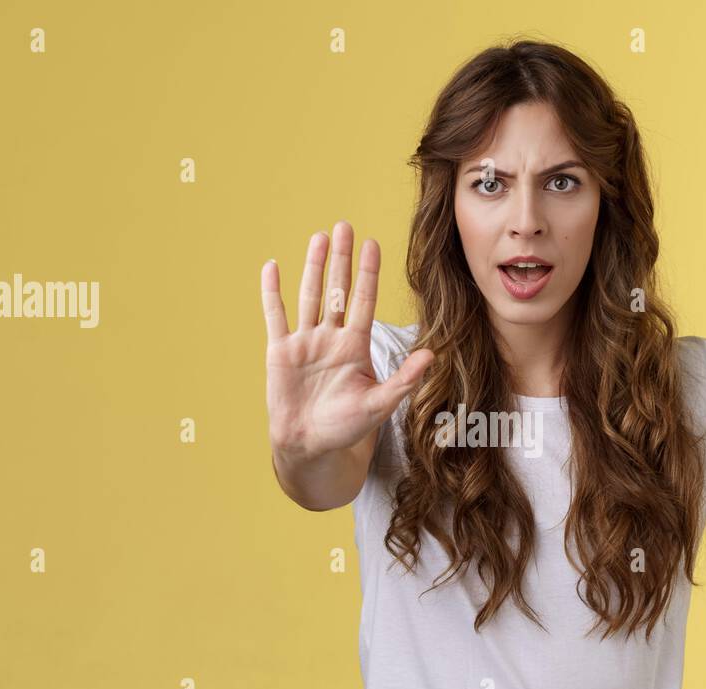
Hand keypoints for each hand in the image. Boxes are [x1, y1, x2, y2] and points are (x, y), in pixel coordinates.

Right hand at [262, 221, 433, 459]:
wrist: (310, 445)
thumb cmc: (346, 427)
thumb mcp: (380, 404)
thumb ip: (404, 380)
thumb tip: (432, 356)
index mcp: (355, 346)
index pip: (364, 301)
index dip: (368, 273)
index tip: (373, 244)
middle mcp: (331, 337)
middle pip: (337, 289)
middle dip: (342, 258)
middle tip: (345, 226)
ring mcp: (305, 341)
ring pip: (310, 295)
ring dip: (313, 267)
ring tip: (319, 238)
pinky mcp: (280, 351)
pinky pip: (276, 315)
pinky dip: (273, 292)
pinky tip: (273, 268)